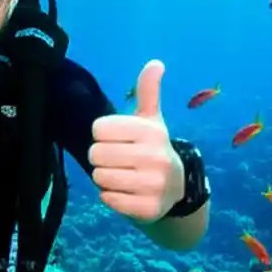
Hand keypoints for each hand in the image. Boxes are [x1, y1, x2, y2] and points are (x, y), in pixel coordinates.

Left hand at [89, 59, 185, 222]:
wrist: (176, 189)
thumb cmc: (153, 148)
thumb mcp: (152, 120)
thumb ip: (148, 91)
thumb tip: (155, 62)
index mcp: (152, 131)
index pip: (98, 128)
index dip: (102, 134)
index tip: (116, 139)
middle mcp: (156, 157)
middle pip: (96, 153)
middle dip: (100, 158)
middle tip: (116, 160)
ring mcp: (153, 185)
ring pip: (99, 177)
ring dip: (103, 178)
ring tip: (121, 175)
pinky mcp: (148, 209)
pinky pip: (108, 199)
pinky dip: (110, 197)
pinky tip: (125, 192)